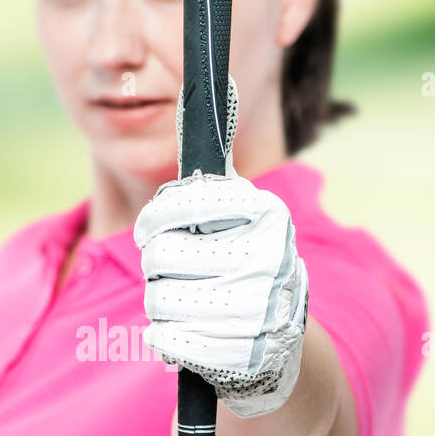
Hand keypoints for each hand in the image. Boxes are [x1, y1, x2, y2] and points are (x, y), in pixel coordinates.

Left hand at [133, 80, 308, 418]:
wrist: (278, 347)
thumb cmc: (242, 264)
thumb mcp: (242, 209)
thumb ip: (221, 160)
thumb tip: (219, 80)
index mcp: (266, 215)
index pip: (179, 204)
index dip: (156, 220)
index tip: (157, 229)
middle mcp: (268, 259)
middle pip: (163, 255)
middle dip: (159, 267)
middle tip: (175, 273)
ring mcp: (257, 309)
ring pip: (161, 298)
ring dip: (161, 305)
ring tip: (185, 304)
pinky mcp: (241, 355)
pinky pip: (170, 340)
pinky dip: (167, 341)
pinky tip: (186, 335)